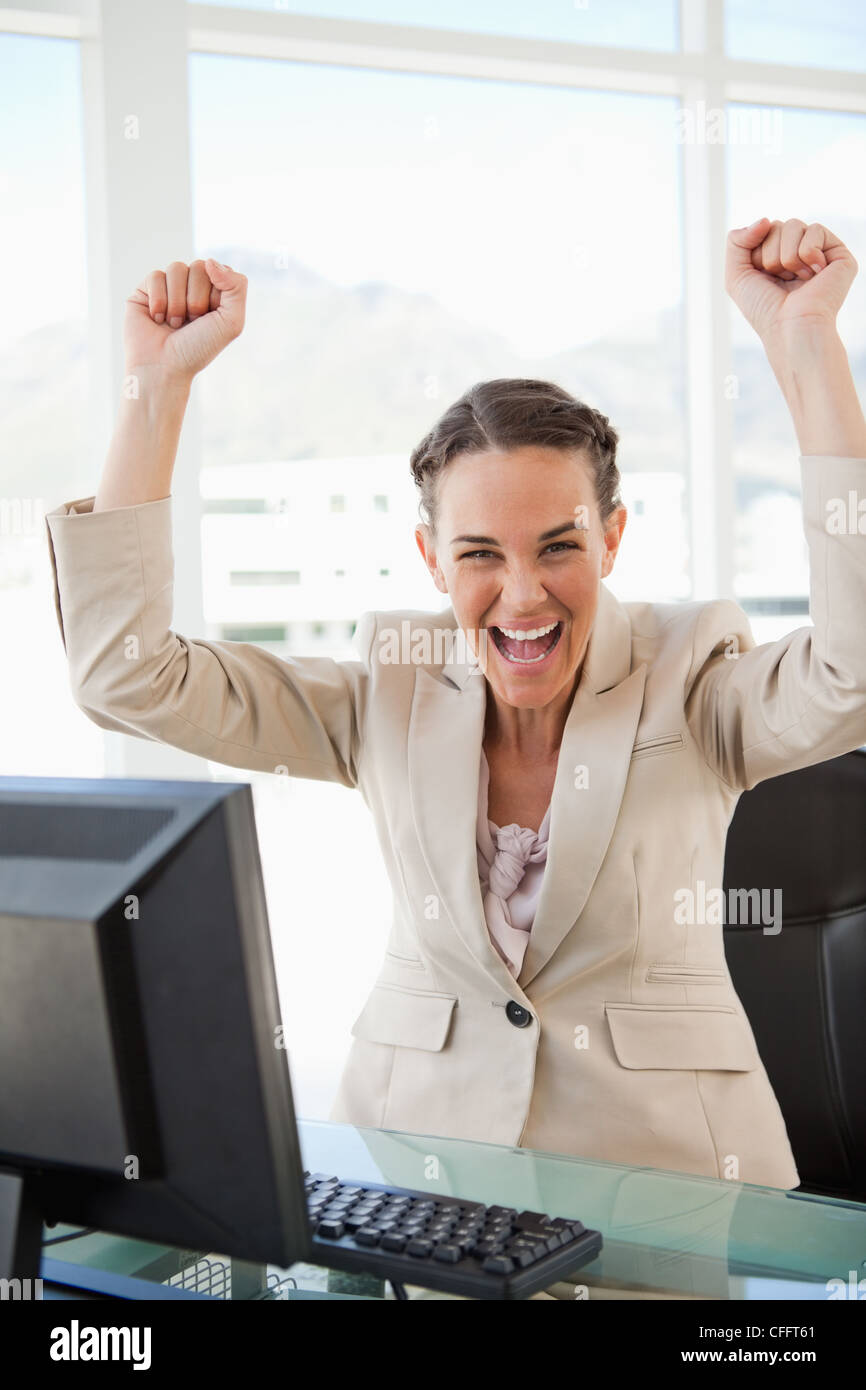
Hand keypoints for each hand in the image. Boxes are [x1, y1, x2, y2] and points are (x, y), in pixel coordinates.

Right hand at [124, 258, 247, 379]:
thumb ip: (236, 287)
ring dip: (177, 302)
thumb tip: (210, 260)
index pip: (220, 270)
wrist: (164, 368)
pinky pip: (156, 276)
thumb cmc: (198, 349)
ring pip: (177, 268)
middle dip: (197, 299)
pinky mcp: (146, 289)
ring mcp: (169, 287)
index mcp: (214, 293)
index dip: (215, 295)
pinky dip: (159, 300)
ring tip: (174, 323)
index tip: (210, 318)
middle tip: (191, 322)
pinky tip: (157, 319)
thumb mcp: (231, 322)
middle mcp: (191, 287)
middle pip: (199, 266)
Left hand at [725, 217, 857, 341]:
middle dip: (770, 254)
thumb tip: (765, 219)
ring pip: (793, 225)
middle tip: (781, 280)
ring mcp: (819, 253)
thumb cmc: (765, 309)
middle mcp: (798, 253)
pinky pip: (815, 229)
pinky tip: (814, 274)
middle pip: (776, 225)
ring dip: (787, 256)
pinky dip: (807, 253)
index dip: (756, 253)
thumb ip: (736, 241)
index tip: (763, 277)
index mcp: (776, 258)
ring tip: (797, 279)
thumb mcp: (736, 275)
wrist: (791, 327)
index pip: (762, 230)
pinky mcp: (838, 254)